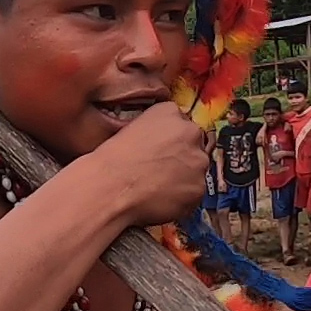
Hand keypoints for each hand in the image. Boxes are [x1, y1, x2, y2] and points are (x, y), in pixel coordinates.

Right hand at [96, 102, 209, 224]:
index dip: (173, 141)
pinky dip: (183, 198)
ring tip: (158, 186)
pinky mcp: (199, 186)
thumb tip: (163, 143)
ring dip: (185, 178)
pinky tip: (163, 198)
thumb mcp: (131, 129)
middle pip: (195, 146)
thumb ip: (155, 131)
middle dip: (182, 158)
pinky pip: (195, 192)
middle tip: (162, 171)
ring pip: (197, 170)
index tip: (164, 151)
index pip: (182, 124)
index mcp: (170, 112)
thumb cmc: (113, 162)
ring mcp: (198, 160)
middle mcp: (189, 131)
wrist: (111, 188)